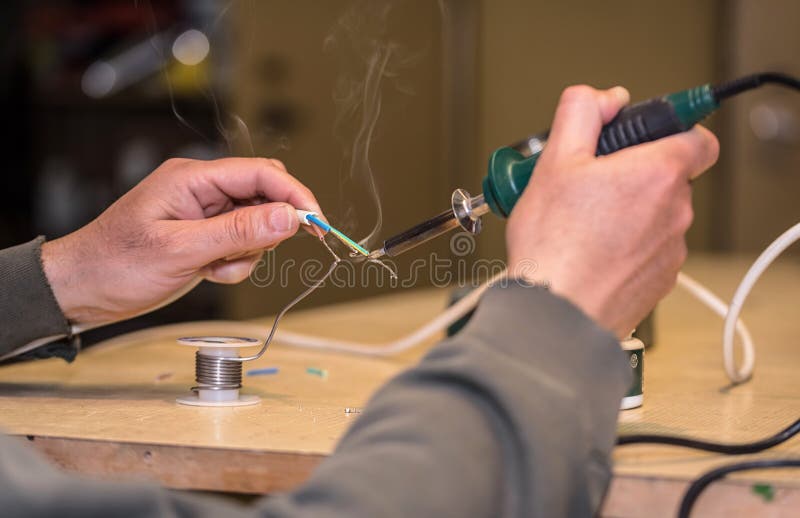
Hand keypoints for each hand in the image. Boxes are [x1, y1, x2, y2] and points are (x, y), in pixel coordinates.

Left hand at [42, 157, 323, 325]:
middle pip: (264, 196)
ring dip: (247, 252)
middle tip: (255, 252)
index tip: (317, 224)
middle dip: (269, 227)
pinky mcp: (205, 236)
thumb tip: (289, 217)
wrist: (82, 290)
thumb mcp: (181, 250)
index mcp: (193, 179)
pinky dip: (235, 263)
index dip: (295, 196)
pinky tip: (207, 272)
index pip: (261, 174)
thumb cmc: (116, 265)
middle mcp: (202, 190)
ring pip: (256, 225)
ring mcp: (204, 214)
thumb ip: (239, 232)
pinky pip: (240, 244)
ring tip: (214, 268)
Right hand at [506, 85, 718, 337]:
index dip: (670, 131)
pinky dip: (627, 246)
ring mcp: (671, 250)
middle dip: (633, 174)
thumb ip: (581, 113)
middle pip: (668, 176)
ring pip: (657, 215)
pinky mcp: (660, 280)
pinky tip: (590, 251)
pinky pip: (649, 249)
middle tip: (589, 184)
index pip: (697, 137)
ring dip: (629, 212)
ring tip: (581, 224)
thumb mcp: (554, 160)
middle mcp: (675, 211)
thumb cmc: (554, 246)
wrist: (556, 313)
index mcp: (658, 173)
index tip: (643, 136)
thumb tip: (604, 99)